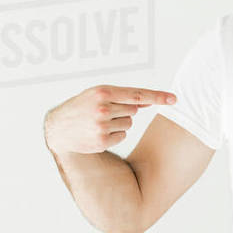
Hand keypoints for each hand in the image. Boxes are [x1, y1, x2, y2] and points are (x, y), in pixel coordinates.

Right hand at [44, 84, 174, 154]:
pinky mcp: (102, 141)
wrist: (58, 128)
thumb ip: (122, 97)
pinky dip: (114, 135)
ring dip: (119, 123)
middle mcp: (103, 108)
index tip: (174, 99)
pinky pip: (122, 136)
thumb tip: (147, 102)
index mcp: (103, 92)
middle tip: (104, 112)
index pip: (137, 94)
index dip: (158, 97)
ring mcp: (102, 126)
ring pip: (129, 123)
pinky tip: (98, 132)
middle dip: (124, 110)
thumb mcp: (97, 94)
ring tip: (99, 122)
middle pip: (134, 110)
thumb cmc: (81, 107)